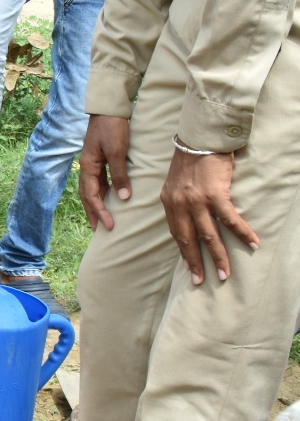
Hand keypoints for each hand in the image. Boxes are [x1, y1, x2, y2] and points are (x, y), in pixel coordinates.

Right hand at [78, 114, 130, 230]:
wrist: (109, 107)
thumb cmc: (112, 127)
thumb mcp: (117, 151)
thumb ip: (119, 174)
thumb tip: (123, 198)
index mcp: (88, 167)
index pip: (91, 196)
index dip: (99, 212)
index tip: (108, 226)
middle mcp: (88, 167)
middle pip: (87, 195)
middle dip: (93, 213)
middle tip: (99, 230)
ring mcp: (93, 163)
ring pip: (92, 189)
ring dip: (96, 205)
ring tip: (102, 218)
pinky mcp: (100, 158)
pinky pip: (99, 181)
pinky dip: (102, 193)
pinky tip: (109, 198)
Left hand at [161, 149, 258, 283]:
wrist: (201, 139)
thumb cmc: (191, 160)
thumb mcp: (175, 183)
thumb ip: (179, 202)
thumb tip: (187, 219)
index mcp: (168, 202)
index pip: (176, 233)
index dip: (184, 252)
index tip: (190, 268)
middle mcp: (179, 204)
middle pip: (188, 240)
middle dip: (196, 263)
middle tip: (202, 281)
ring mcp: (196, 200)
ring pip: (208, 235)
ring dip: (218, 256)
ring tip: (225, 274)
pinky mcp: (215, 194)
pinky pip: (230, 219)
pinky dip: (242, 233)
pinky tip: (252, 243)